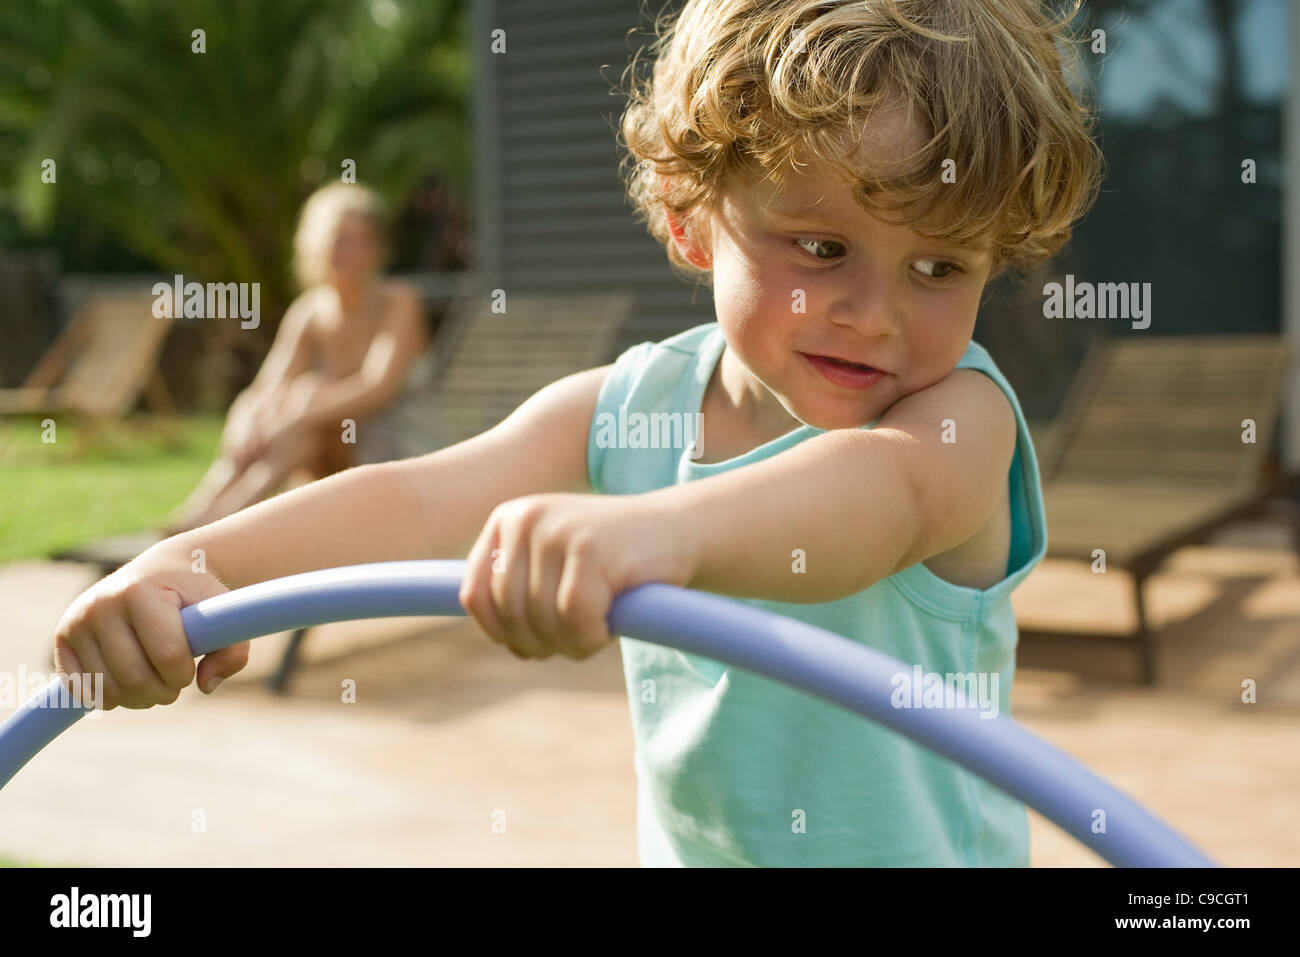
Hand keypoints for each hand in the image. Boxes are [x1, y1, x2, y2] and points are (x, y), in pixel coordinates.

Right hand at [52, 548, 247, 709]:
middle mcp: (101, 602)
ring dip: (139, 699)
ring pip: (108, 689)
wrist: (160, 571)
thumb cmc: (194, 595)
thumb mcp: (223, 613)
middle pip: (135, 677)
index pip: (168, 654)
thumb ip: (232, 650)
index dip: (184, 673)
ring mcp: (77, 620)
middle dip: (164, 691)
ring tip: (156, 683)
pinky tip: (128, 685)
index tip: (192, 665)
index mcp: (141, 591)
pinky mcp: (63, 638)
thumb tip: (206, 686)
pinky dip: (109, 698)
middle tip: (175, 682)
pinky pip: (81, 689)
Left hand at [458, 492, 697, 660]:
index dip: (498, 632)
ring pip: (541, 620)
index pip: (475, 594)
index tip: (526, 646)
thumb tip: (493, 634)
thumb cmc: (612, 559)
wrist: (678, 531)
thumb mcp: (554, 561)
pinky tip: (607, 630)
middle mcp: (525, 518)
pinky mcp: (591, 550)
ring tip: (593, 633)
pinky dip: (590, 639)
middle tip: (570, 644)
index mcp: (508, 519)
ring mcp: (558, 531)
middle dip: (538, 642)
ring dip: (567, 644)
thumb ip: (517, 586)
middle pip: (508, 611)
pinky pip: (574, 620)